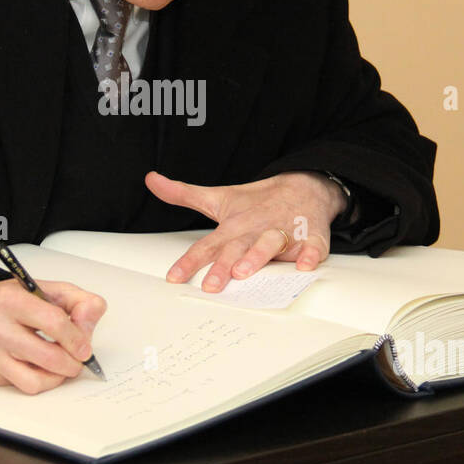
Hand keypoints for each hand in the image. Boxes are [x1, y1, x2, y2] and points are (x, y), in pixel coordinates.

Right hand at [0, 279, 105, 393]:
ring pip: (34, 381)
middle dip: (71, 364)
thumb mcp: (47, 290)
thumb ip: (78, 301)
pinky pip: (21, 387)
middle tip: (77, 361)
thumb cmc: (12, 301)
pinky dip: (37, 380)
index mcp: (10, 300)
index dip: (77, 338)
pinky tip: (38, 366)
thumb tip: (89, 321)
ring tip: (60, 366)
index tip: (84, 348)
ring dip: (56, 377)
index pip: (54, 323)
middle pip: (48, 357)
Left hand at [144, 169, 346, 292]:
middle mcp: (255, 229)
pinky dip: (311, 255)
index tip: (174, 277)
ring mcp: (283, 232)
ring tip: (245, 272)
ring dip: (258, 257)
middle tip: (211, 285)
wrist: (303, 185)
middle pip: (236, 248)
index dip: (189, 261)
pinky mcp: (309, 236)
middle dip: (223, 266)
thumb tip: (151, 178)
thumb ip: (183, 194)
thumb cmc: (257, 201)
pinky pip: (312, 246)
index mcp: (233, 225)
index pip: (207, 245)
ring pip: (269, 244)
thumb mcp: (219, 197)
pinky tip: (306, 265)